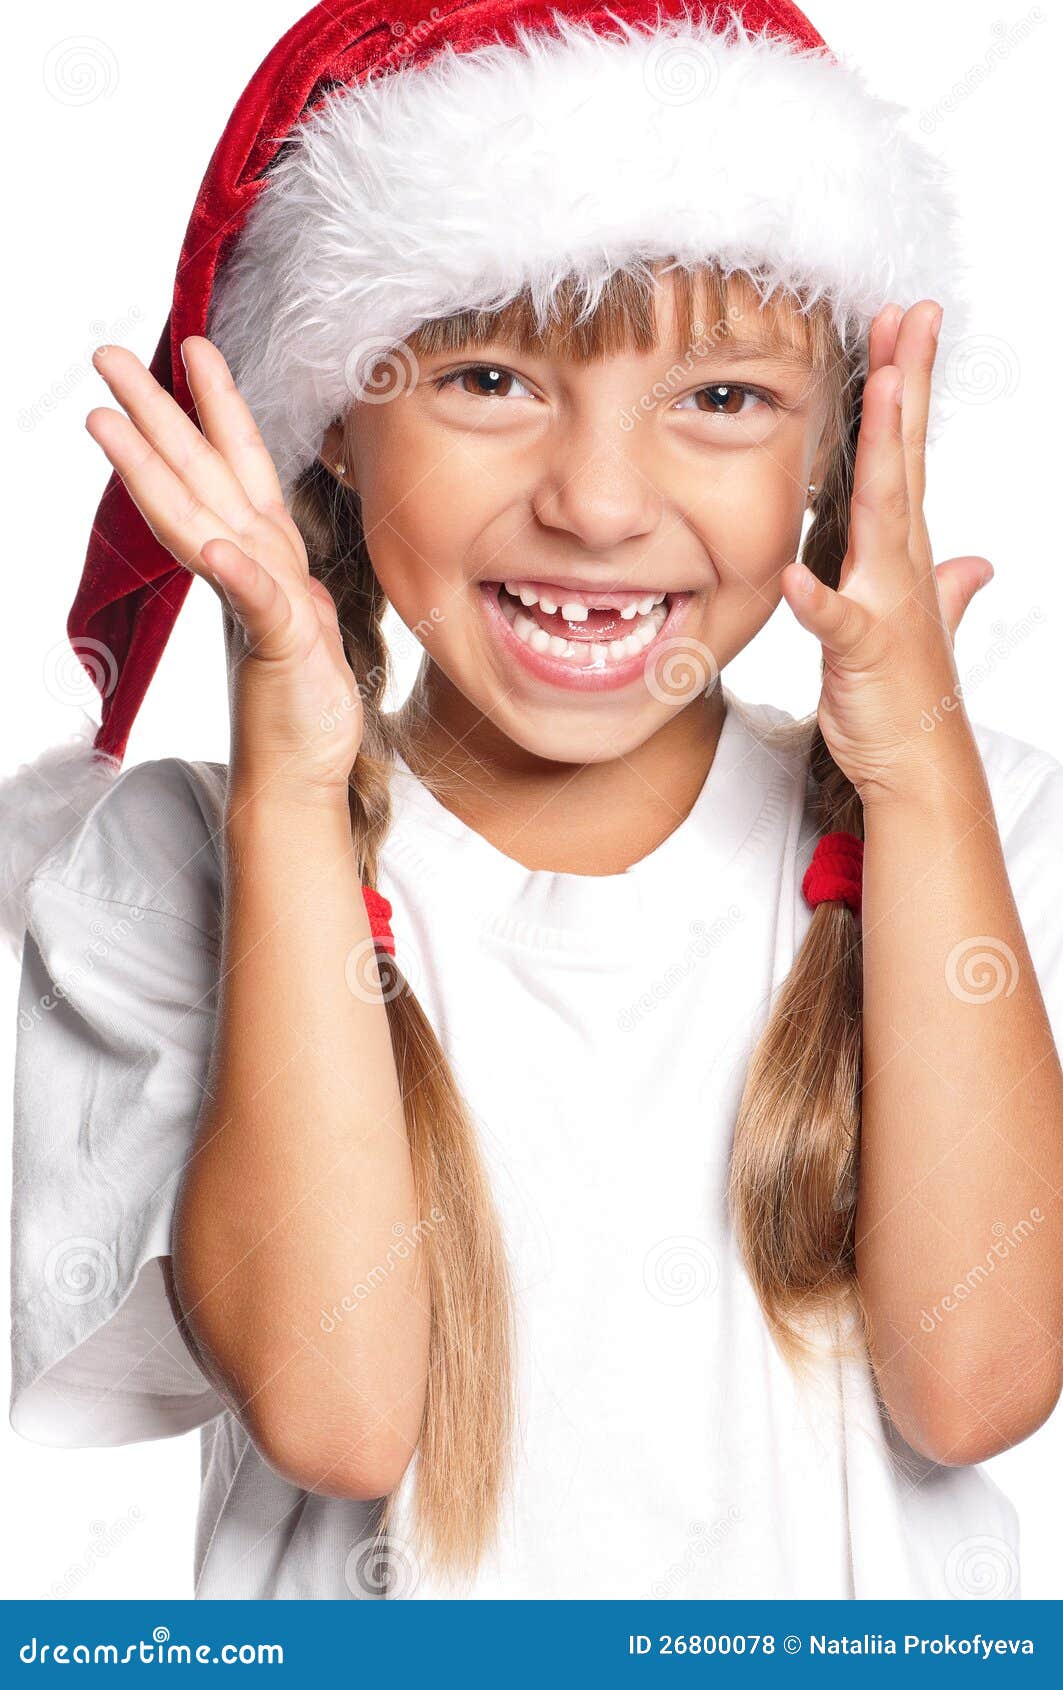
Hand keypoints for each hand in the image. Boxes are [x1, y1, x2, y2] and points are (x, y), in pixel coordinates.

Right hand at [85, 336, 363, 800]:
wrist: (303, 778)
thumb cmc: (306, 706)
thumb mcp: (307, 629)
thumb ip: (281, 586)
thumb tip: (262, 560)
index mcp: (265, 560)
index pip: (236, 470)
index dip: (218, 409)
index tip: (195, 350)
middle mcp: (249, 574)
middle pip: (198, 479)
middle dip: (155, 415)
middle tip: (107, 356)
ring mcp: (256, 607)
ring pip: (206, 523)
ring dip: (160, 470)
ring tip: (111, 414)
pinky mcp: (276, 650)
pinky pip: (258, 604)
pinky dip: (239, 575)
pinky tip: (215, 547)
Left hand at [778, 299, 991, 805]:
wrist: (916, 763)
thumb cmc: (907, 694)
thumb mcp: (922, 625)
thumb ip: (949, 586)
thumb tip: (977, 562)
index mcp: (902, 551)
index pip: (903, 453)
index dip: (907, 386)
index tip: (907, 321)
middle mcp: (900, 564)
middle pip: (901, 458)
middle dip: (906, 385)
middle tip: (908, 315)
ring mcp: (887, 602)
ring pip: (884, 514)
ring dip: (881, 452)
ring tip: (881, 388)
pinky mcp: (863, 651)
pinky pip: (837, 622)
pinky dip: (816, 601)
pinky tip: (792, 577)